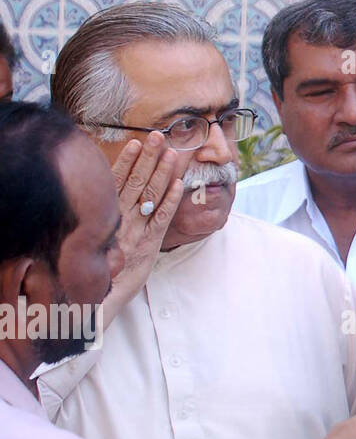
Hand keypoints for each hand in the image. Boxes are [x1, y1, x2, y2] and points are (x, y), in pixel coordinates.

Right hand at [104, 134, 183, 323]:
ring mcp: (135, 232)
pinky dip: (171, 200)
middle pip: (135, 183)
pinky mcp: (149, 245)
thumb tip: (106, 200)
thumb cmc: (95, 271)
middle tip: (159, 136)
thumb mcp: (94, 241)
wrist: (96, 302)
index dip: (127, 161)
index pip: (115, 183)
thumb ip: (101, 221)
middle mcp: (119, 221)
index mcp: (103, 217)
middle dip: (148, 158)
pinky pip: (161, 218)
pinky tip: (179, 183)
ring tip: (171, 151)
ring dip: (162, 172)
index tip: (135, 142)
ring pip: (150, 196)